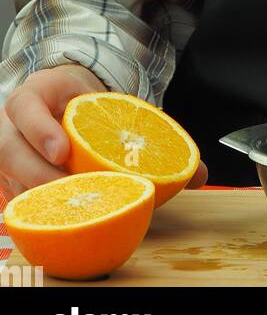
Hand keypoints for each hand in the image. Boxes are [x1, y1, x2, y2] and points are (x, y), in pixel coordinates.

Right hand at [0, 65, 207, 198]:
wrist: (62, 97)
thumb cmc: (88, 104)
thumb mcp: (114, 104)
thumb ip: (151, 131)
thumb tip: (200, 174)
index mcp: (36, 94)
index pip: (26, 107)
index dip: (40, 129)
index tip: (66, 149)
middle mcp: (12, 123)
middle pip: (9, 150)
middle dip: (39, 173)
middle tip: (72, 189)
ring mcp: (7, 151)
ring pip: (8, 178)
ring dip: (36, 198)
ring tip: (71, 210)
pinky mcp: (8, 177)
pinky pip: (11, 199)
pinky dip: (33, 211)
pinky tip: (57, 220)